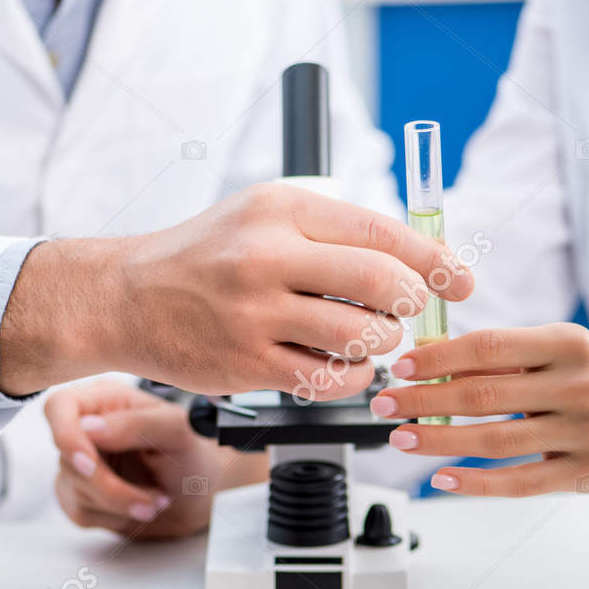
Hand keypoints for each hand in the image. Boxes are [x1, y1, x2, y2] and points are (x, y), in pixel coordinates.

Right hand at [0, 184, 472, 398]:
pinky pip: (328, 379)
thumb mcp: (265, 215)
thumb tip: (422, 258)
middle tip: (407, 312)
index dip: (435, 261)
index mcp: (281, 209)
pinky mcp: (247, 363)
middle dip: (412, 304)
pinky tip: (340, 366)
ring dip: (381, 343)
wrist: (126, 297)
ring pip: (362, 337)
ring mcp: (255, 313)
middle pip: (383, 284)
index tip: (462, 281)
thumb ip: (334, 230)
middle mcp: (267, 256)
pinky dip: (350, 377)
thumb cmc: (206, 256)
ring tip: (368, 337)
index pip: (381, 232)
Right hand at [45, 380, 256, 538]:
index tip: (90, 464)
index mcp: (104, 399)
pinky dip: (116, 516)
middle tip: (153, 499)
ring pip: (76, 490)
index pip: (60, 407)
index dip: (66, 436)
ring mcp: (79, 464)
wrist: (199, 496)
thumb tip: (88, 427)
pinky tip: (140, 506)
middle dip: (112, 487)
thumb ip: (137, 425)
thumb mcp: (178, 433)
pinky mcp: (79, 495)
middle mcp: (86, 428)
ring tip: (158, 498)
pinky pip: (81, 513)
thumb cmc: (191, 456)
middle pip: (69, 459)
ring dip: (122, 503)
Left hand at [369, 323, 588, 527]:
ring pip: (495, 441)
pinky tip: (442, 478)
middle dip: (423, 401)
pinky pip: (520, 482)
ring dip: (437, 442)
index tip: (401, 366)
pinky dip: (476, 483)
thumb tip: (430, 358)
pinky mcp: (587, 473)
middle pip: (483, 396)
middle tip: (383, 405)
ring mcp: (584, 432)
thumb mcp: (563, 350)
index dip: (438, 358)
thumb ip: (506, 355)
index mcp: (567, 343)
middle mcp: (578, 385)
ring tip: (400, 439)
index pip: (488, 348)